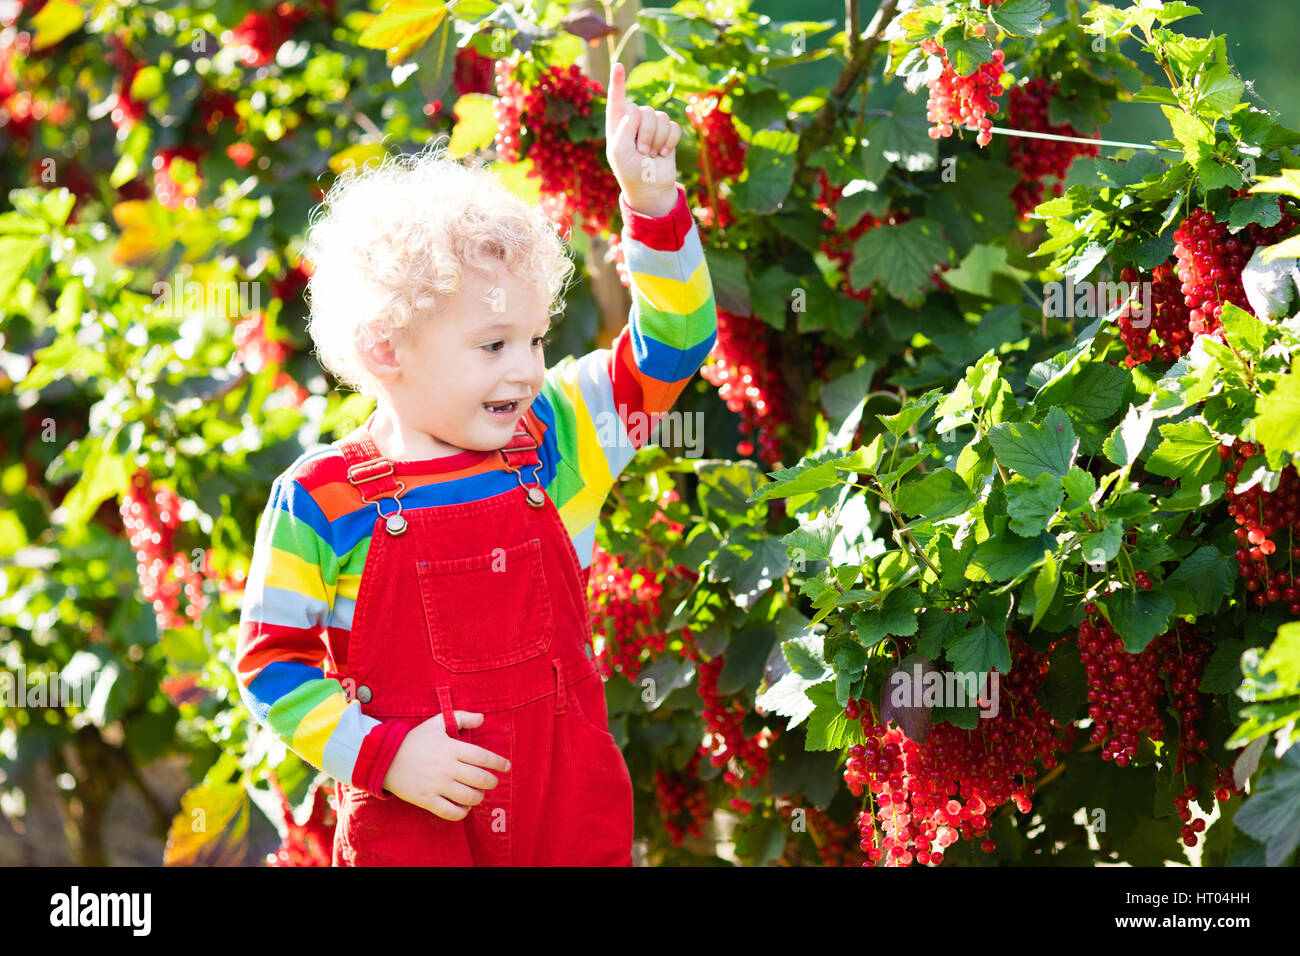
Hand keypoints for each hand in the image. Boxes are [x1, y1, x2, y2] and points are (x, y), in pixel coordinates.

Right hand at [381, 710, 509, 820]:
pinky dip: (463, 812)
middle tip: (492, 781)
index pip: (483, 757)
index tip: (506, 767)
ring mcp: (436, 785)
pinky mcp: (427, 800)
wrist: (385, 758)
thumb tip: (482, 719)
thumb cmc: (414, 740)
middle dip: (492, 782)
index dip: (499, 763)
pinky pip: (452, 812)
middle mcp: (446, 767)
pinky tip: (464, 805)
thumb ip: (461, 718)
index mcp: (451, 747)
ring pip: (469, 797)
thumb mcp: (436, 723)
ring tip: (478, 793)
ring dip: (479, 797)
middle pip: (480, 779)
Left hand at [606, 60, 680, 216]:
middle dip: (645, 133)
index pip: (617, 99)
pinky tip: (663, 153)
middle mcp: (634, 121)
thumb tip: (636, 109)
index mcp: (618, 123)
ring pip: (659, 117)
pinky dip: (669, 141)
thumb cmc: (629, 171)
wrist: (650, 188)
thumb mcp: (619, 151)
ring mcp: (652, 126)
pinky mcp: (668, 132)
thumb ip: (624, 127)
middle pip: (644, 110)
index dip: (618, 82)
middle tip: (641, 152)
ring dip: (656, 139)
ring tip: (651, 154)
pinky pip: (672, 126)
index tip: (618, 65)